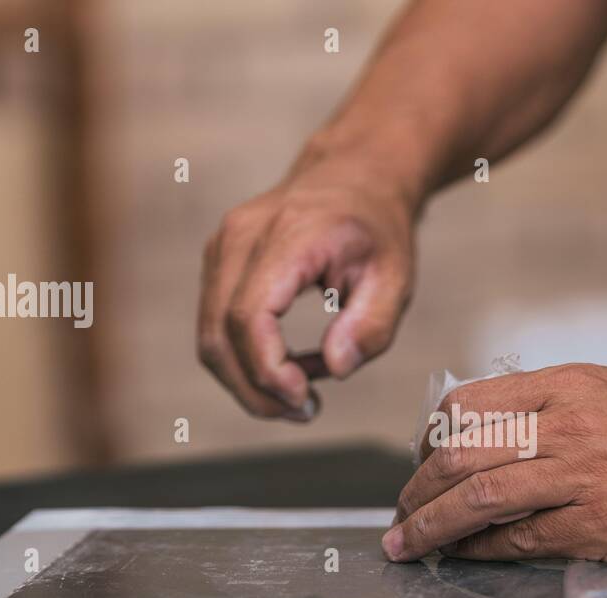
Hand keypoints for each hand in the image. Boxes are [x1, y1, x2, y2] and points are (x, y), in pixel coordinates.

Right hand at [197, 143, 415, 419]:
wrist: (355, 176)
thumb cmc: (377, 229)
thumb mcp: (396, 278)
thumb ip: (370, 326)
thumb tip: (336, 368)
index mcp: (288, 236)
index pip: (250, 315)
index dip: (267, 369)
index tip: (305, 398)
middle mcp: (241, 236)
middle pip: (219, 334)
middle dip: (254, 390)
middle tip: (304, 412)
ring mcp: (222, 247)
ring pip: (210, 336)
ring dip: (248, 380)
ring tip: (302, 393)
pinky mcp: (218, 261)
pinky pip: (217, 324)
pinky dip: (247, 358)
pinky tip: (291, 364)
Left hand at [383, 363, 606, 562]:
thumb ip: (557, 400)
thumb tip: (495, 423)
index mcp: (570, 384)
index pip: (469, 403)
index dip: (430, 438)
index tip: (421, 463)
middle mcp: (572, 424)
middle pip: (462, 453)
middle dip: (416, 490)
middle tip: (400, 513)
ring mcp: (586, 476)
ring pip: (481, 499)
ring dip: (433, 526)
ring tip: (408, 544)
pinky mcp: (604, 526)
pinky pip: (522, 542)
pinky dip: (483, 551)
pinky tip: (466, 557)